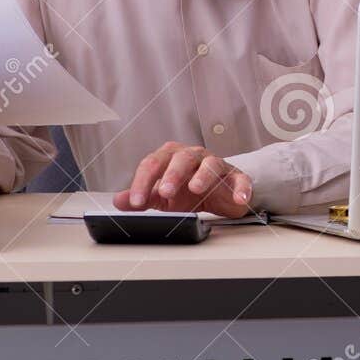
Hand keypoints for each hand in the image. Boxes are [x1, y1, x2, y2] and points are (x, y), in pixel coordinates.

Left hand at [115, 142, 252, 217]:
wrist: (220, 196)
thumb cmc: (189, 193)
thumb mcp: (162, 198)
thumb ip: (142, 198)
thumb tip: (119, 200)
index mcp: (171, 158)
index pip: (153, 164)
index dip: (142, 182)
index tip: (136, 202)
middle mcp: (193, 157)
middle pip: (181, 158)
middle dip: (172, 175)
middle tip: (164, 192)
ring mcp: (216, 165)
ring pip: (210, 164)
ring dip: (202, 176)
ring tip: (195, 189)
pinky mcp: (236, 177)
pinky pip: (240, 179)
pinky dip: (240, 188)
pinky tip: (238, 198)